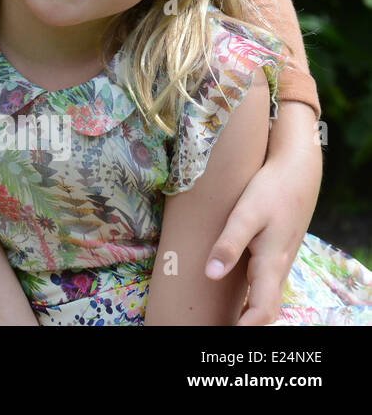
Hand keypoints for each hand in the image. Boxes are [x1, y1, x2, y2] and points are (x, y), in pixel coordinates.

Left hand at [205, 102, 320, 324]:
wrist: (296, 172)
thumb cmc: (269, 191)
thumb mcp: (245, 214)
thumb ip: (228, 244)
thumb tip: (210, 275)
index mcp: (271, 264)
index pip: (263, 310)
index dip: (246, 327)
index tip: (225, 334)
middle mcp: (278, 268)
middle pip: (266, 308)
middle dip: (247, 324)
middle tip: (219, 330)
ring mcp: (279, 260)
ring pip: (266, 296)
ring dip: (250, 312)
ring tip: (225, 322)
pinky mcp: (275, 251)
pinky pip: (265, 283)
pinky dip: (252, 297)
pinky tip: (237, 297)